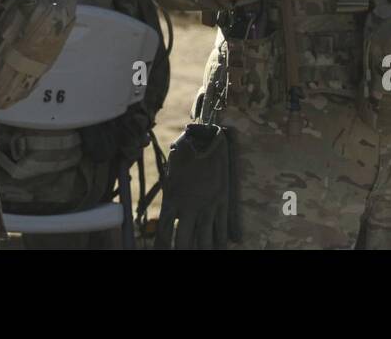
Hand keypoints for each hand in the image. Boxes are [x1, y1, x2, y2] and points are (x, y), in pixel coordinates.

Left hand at [155, 123, 232, 248]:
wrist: (208, 136)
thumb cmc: (185, 149)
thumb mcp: (170, 168)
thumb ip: (169, 187)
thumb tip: (167, 195)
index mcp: (173, 198)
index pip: (165, 231)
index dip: (162, 246)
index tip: (161, 252)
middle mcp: (191, 206)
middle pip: (185, 241)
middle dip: (183, 251)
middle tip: (183, 254)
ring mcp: (209, 206)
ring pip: (206, 238)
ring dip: (205, 248)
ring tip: (205, 254)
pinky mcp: (223, 200)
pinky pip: (225, 226)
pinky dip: (226, 237)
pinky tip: (229, 244)